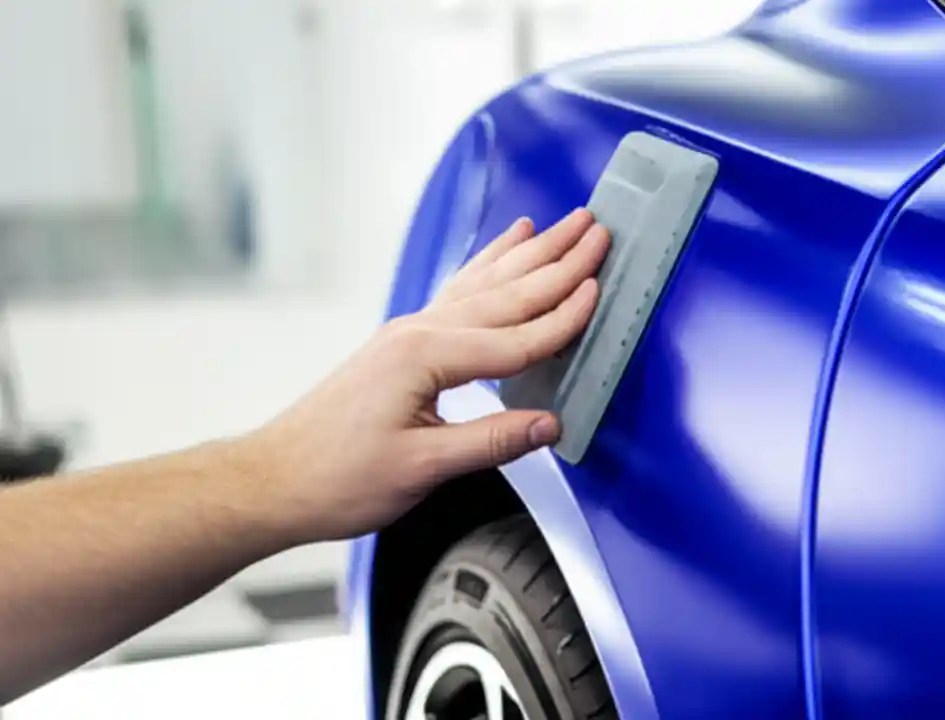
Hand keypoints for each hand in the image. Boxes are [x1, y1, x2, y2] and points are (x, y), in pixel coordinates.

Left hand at [235, 209, 607, 542]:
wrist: (275, 478)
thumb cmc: (337, 478)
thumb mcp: (421, 468)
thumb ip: (491, 442)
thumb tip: (552, 425)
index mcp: (425, 357)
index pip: (515, 339)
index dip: (563, 318)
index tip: (602, 290)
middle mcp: (419, 332)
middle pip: (505, 293)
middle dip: (557, 262)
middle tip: (599, 230)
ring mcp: (410, 331)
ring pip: (484, 284)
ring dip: (530, 254)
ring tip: (564, 226)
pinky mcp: (405, 342)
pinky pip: (460, 292)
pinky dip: (490, 265)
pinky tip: (506, 246)